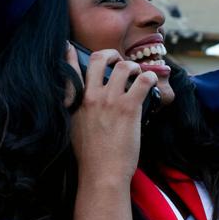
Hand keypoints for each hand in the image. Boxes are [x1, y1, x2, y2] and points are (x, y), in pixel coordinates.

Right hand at [65, 43, 157, 186]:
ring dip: (134, 67)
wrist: (102, 174)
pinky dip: (149, 78)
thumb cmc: (90, 157)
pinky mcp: (129, 108)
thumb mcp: (73, 130)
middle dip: (112, 54)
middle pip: (98, 58)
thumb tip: (86, 105)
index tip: (68, 46)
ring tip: (138, 75)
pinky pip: (143, 80)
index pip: (68, 71)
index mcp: (75, 102)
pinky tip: (150, 83)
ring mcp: (110, 100)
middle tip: (120, 61)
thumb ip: (77, 113)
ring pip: (124, 66)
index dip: (68, 55)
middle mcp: (91, 96)